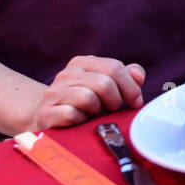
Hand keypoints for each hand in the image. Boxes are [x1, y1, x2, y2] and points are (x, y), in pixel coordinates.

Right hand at [31, 56, 145, 130]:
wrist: (49, 119)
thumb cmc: (85, 103)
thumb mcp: (106, 85)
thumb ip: (125, 76)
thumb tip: (138, 75)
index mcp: (83, 62)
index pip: (114, 67)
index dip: (130, 87)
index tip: (135, 101)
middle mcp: (66, 74)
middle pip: (104, 83)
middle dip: (115, 101)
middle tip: (111, 109)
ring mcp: (54, 92)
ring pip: (88, 98)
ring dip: (97, 111)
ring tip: (93, 115)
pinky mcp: (46, 112)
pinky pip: (72, 114)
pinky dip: (82, 121)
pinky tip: (80, 122)